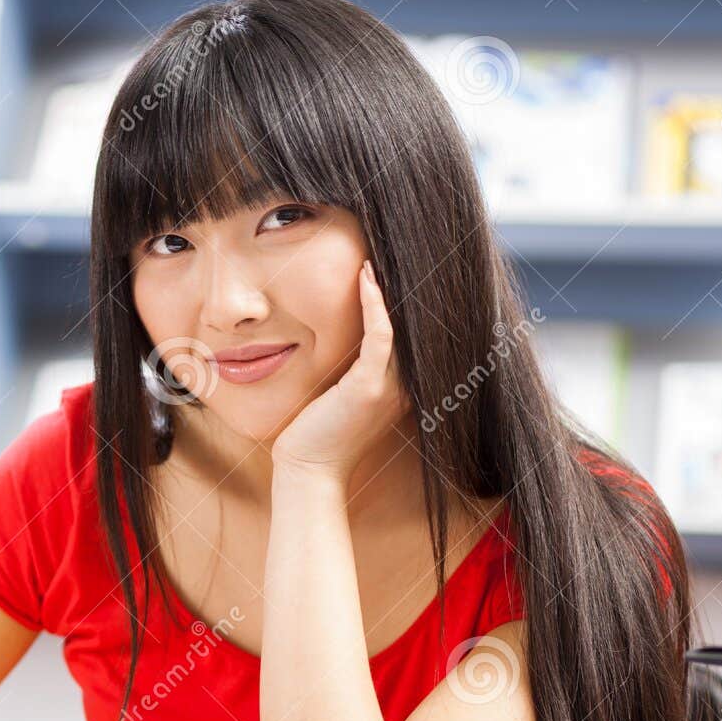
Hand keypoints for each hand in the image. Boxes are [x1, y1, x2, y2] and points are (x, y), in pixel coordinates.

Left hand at [271, 261, 410, 482]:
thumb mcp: (344, 395)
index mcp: (402, 386)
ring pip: (400, 325)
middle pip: (412, 326)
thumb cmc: (318, 433)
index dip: (403, 299)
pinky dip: (374, 304)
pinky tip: (367, 278)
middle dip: (403, 288)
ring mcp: (391, 387)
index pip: (410, 333)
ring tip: (376, 256)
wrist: (309, 470)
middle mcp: (405, 385)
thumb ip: (356, 367)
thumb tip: (345, 336)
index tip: (391, 265)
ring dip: (388, 288)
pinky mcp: (369, 388)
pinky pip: (380, 335)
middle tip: (387, 250)